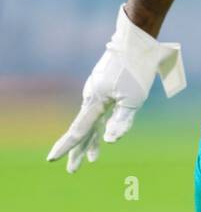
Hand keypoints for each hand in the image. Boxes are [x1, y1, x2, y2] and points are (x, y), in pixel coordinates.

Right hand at [47, 6, 184, 172]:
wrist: (136, 40)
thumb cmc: (137, 69)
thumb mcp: (135, 99)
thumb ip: (122, 121)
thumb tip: (109, 141)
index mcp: (95, 101)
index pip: (78, 131)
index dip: (67, 148)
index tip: (52, 160)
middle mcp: (91, 96)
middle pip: (83, 129)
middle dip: (78, 151)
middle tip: (73, 170)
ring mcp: (96, 89)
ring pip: (91, 119)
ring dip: (91, 139)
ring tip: (93, 157)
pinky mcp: (104, 84)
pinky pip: (99, 109)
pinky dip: (99, 124)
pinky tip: (102, 129)